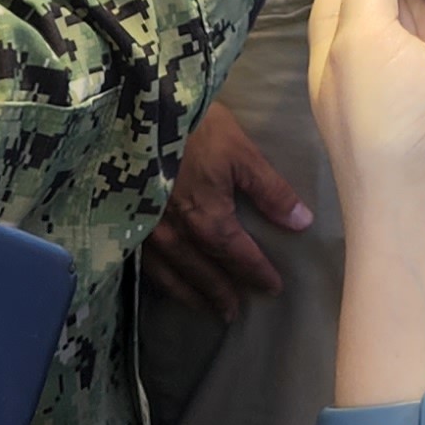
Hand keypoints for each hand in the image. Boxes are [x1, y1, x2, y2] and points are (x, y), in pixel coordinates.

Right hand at [140, 98, 310, 321]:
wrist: (134, 113)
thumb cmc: (193, 128)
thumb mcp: (240, 152)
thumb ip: (269, 190)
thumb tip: (301, 222)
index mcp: (206, 218)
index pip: (236, 254)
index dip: (255, 271)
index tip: (272, 287)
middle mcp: (174, 234)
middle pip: (202, 271)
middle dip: (221, 292)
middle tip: (234, 311)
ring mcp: (144, 232)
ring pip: (171, 274)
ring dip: (190, 294)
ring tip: (206, 308)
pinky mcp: (122, 224)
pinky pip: (142, 264)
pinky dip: (159, 280)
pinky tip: (166, 284)